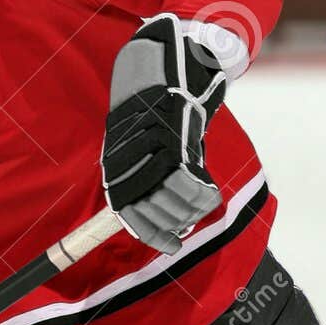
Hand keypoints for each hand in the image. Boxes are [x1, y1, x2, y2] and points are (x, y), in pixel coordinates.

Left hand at [101, 14, 227, 254]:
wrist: (151, 77)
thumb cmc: (145, 119)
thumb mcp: (136, 156)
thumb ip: (146, 185)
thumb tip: (167, 220)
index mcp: (117, 180)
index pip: (136, 222)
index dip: (156, 237)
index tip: (172, 246)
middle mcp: (131, 175)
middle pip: (161, 217)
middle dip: (179, 222)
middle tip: (189, 217)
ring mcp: (152, 164)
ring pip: (180, 205)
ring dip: (193, 209)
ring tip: (199, 201)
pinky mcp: (175, 151)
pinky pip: (195, 188)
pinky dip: (205, 195)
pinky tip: (208, 191)